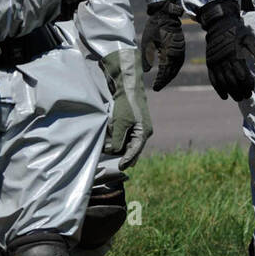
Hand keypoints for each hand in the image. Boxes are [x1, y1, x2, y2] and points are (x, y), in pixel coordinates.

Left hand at [101, 49, 152, 166]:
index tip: (121, 167)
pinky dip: (121, 138)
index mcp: (143, 133)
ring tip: (110, 148)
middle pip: (134, 149)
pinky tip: (114, 139)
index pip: (135, 151)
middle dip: (125, 155)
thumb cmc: (126, 105)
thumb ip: (117, 140)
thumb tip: (114, 151)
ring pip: (130, 142)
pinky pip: (128, 135)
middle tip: (117, 164)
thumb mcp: (119, 124)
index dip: (127, 160)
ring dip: (121, 146)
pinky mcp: (135, 122)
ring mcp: (140, 127)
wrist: (128, 88)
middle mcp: (144, 131)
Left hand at [140, 0, 185, 91]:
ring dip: (169, 76)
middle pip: (172, 71)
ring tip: (161, 82)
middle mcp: (177, 52)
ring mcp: (180, 50)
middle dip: (165, 80)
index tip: (155, 87)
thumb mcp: (147, 41)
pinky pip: (178, 62)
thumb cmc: (155, 26)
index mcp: (169, 51)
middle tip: (156, 88)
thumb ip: (146, 57)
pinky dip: (173, 69)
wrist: (166, 14)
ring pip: (176, 68)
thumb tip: (146, 72)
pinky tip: (167, 72)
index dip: (160, 80)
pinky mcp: (180, 48)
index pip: (166, 70)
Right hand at [201, 0, 254, 101]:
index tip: (252, 88)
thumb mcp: (249, 38)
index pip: (242, 75)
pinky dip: (218, 89)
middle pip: (232, 81)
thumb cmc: (237, 31)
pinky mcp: (210, 63)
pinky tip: (224, 96)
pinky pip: (213, 79)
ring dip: (230, 92)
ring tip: (237, 98)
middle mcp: (225, 60)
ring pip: (223, 82)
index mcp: (235, 55)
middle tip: (246, 97)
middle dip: (240, 91)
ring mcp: (216, 62)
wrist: (219, 24)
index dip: (247, 84)